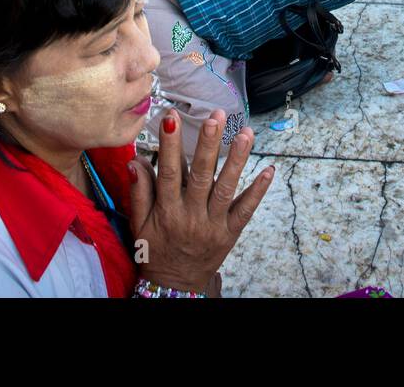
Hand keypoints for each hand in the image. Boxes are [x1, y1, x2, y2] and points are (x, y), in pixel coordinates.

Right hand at [129, 109, 274, 293]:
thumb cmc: (155, 251)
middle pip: (201, 176)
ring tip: (246, 133)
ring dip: (237, 160)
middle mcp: (191, 216)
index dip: (170, 144)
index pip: (168, 172)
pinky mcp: (230, 233)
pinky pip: (246, 210)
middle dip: (209, 144)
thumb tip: (134, 161)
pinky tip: (269, 170)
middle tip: (216, 117)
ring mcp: (213, 224)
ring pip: (226, 189)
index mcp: (167, 211)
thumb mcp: (138, 225)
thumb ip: (138, 192)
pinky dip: (258, 190)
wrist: (174, 286)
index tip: (171, 116)